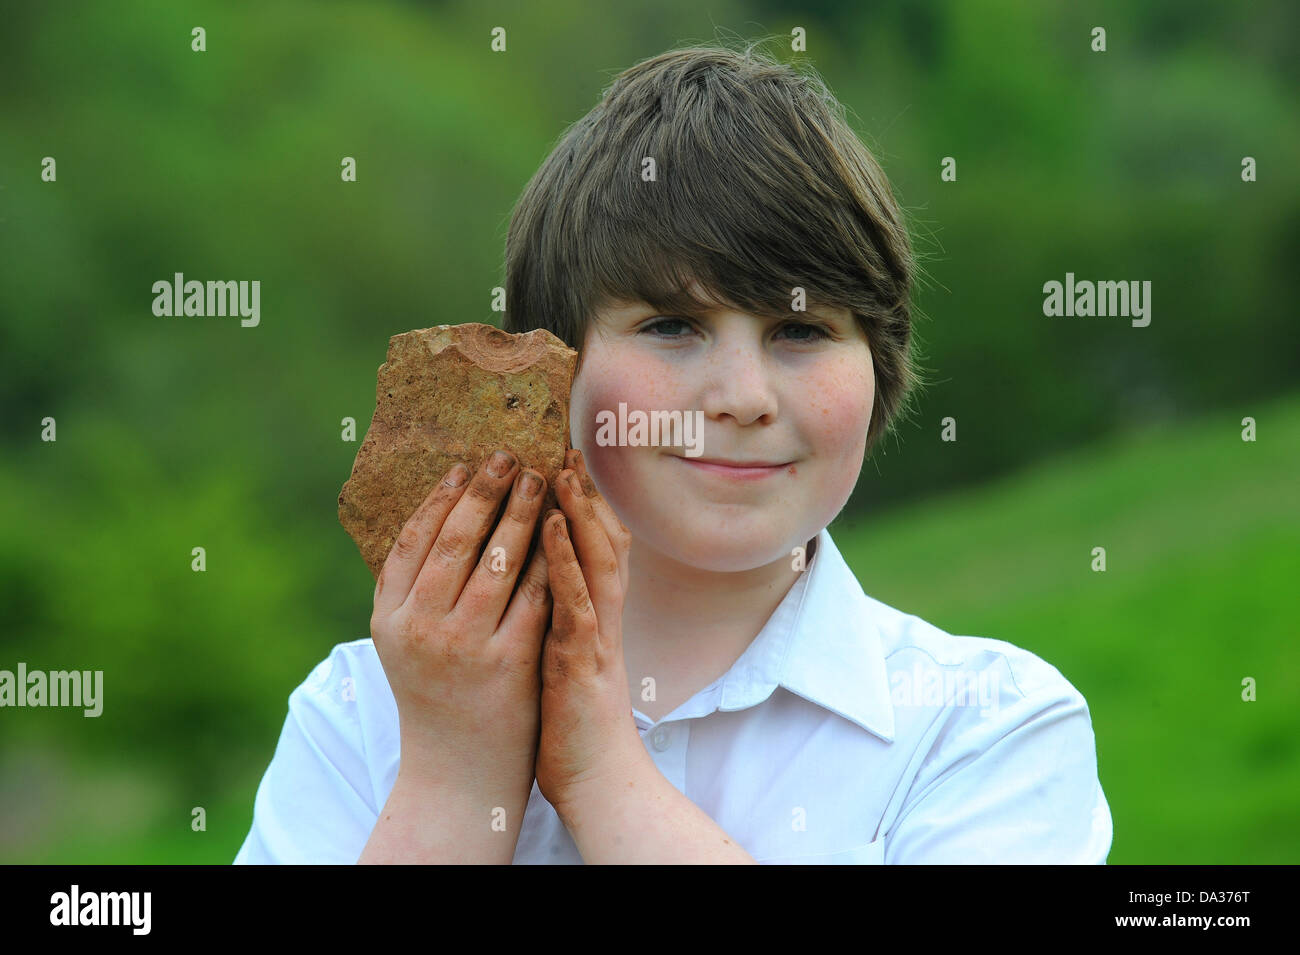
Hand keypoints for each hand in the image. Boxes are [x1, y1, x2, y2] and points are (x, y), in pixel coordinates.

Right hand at [369, 450, 552, 797]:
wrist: (457, 774)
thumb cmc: (434, 696)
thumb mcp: (402, 643)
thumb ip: (407, 588)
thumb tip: (432, 517)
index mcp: (390, 618)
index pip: (413, 540)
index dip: (440, 498)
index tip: (464, 465)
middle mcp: (422, 627)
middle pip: (457, 540)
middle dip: (487, 491)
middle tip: (511, 456)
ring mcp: (467, 644)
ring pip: (499, 560)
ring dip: (523, 513)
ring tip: (541, 480)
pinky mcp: (511, 661)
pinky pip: (535, 595)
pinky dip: (549, 557)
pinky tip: (564, 528)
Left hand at [535, 449, 647, 816]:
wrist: (597, 778)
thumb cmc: (570, 720)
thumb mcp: (560, 658)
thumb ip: (553, 618)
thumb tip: (532, 584)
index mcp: (588, 616)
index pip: (590, 549)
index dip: (582, 506)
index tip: (564, 463)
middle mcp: (597, 618)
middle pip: (599, 543)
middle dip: (583, 496)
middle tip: (567, 450)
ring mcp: (594, 635)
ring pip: (593, 560)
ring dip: (578, 513)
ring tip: (561, 470)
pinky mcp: (583, 660)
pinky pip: (575, 599)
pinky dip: (565, 559)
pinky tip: (551, 527)